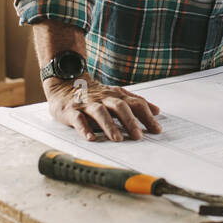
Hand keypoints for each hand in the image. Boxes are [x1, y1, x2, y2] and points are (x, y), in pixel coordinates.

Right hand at [45, 75, 161, 141]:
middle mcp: (103, 98)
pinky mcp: (72, 111)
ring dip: (110, 125)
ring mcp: (87, 104)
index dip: (147, 116)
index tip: (157, 129)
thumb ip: (135, 102)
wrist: (64, 83)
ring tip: (118, 138)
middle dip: (130, 121)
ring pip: (100, 112)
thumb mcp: (116, 95)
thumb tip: (156, 111)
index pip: (135, 103)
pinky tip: (90, 138)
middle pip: (119, 106)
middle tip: (139, 136)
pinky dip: (84, 128)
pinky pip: (78, 119)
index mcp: (116, 95)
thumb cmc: (94, 94)